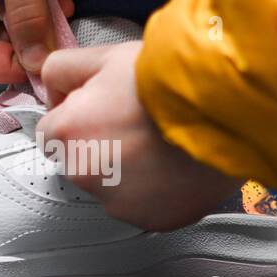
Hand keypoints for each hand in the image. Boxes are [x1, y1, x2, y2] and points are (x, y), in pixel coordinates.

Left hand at [39, 41, 239, 230]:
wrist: (225, 108)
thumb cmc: (170, 81)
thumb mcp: (107, 56)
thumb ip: (63, 69)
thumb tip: (51, 86)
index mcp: (67, 132)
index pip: (51, 132)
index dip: (77, 117)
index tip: (102, 111)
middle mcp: (85, 173)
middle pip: (81, 161)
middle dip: (101, 146)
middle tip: (138, 125)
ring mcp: (118, 203)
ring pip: (113, 187)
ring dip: (129, 171)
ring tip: (161, 144)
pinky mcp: (151, 220)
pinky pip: (145, 205)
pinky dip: (156, 190)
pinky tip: (174, 164)